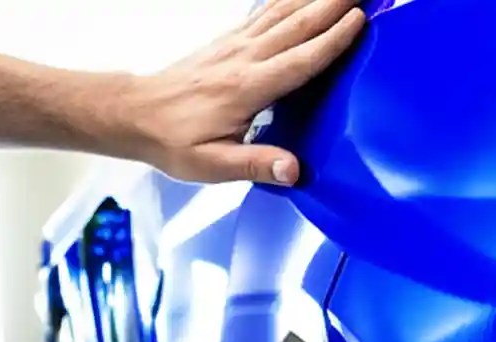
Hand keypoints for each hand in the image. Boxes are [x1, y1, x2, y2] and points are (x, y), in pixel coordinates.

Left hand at [100, 0, 366, 185]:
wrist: (135, 114)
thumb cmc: (173, 141)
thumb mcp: (212, 166)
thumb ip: (256, 165)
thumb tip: (295, 170)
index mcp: (247, 88)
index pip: (300, 60)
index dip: (332, 40)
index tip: (360, 21)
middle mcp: (245, 58)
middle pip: (297, 25)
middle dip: (333, 6)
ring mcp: (236, 45)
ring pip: (283, 12)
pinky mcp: (229, 41)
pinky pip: (265, 12)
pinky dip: (288, 0)